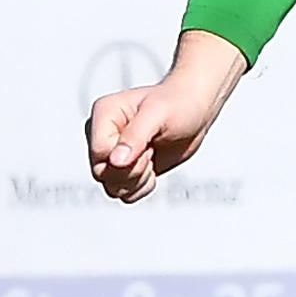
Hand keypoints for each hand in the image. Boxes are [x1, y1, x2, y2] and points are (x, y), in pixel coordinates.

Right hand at [86, 36, 248, 203]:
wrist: (195, 109)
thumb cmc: (179, 103)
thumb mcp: (159, 114)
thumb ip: (135, 136)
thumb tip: (115, 162)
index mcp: (104, 114)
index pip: (100, 152)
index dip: (125, 157)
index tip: (148, 145)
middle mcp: (103, 135)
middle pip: (101, 173)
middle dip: (133, 169)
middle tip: (152, 151)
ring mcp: (113, 154)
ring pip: (112, 187)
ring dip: (138, 179)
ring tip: (153, 156)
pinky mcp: (126, 168)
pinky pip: (125, 193)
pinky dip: (142, 186)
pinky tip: (154, 167)